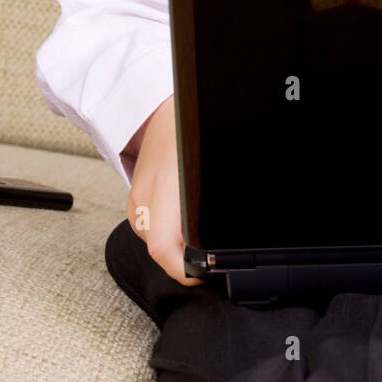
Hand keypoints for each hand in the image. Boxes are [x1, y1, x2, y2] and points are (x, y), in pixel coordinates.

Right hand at [125, 94, 201, 285]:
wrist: (158, 108)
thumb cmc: (187, 128)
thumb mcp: (209, 163)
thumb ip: (220, 196)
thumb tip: (246, 219)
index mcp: (165, 187)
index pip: (164, 249)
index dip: (184, 270)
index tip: (204, 273)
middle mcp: (145, 197)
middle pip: (160, 250)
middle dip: (185, 262)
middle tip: (212, 262)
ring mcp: (136, 198)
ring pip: (155, 241)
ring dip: (177, 247)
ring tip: (201, 242)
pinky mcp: (135, 197)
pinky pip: (151, 226)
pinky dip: (169, 232)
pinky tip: (186, 225)